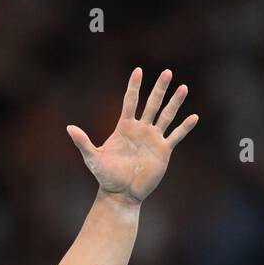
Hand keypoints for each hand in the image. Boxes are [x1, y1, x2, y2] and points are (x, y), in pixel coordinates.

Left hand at [66, 68, 197, 203]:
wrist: (121, 193)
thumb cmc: (106, 176)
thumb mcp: (93, 158)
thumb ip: (83, 142)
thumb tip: (69, 128)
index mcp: (125, 127)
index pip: (130, 101)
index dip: (134, 86)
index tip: (137, 71)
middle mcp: (141, 129)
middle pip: (152, 104)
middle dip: (159, 88)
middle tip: (167, 72)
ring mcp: (153, 139)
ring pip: (166, 116)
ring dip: (175, 102)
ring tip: (183, 87)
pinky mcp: (163, 151)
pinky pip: (175, 136)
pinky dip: (184, 127)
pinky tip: (194, 117)